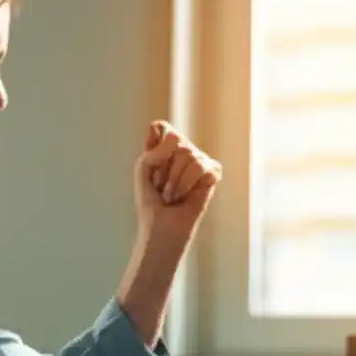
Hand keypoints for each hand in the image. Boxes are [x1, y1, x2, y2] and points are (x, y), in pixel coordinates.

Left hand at [131, 121, 221, 248]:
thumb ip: (155, 149)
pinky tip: (186, 196)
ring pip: (191, 154)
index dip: (156, 146)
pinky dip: (191, 184)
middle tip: (162, 188)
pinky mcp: (212, 174)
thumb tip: (178, 143)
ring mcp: (199, 160)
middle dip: (165, 169)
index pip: (162, 127)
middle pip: (177, 141)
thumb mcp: (143, 169)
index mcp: (162, 147)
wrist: (162, 228)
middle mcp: (182, 150)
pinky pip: (205, 167)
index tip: (150, 169)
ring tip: (173, 195)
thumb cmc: (150, 202)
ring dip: (177, 180)